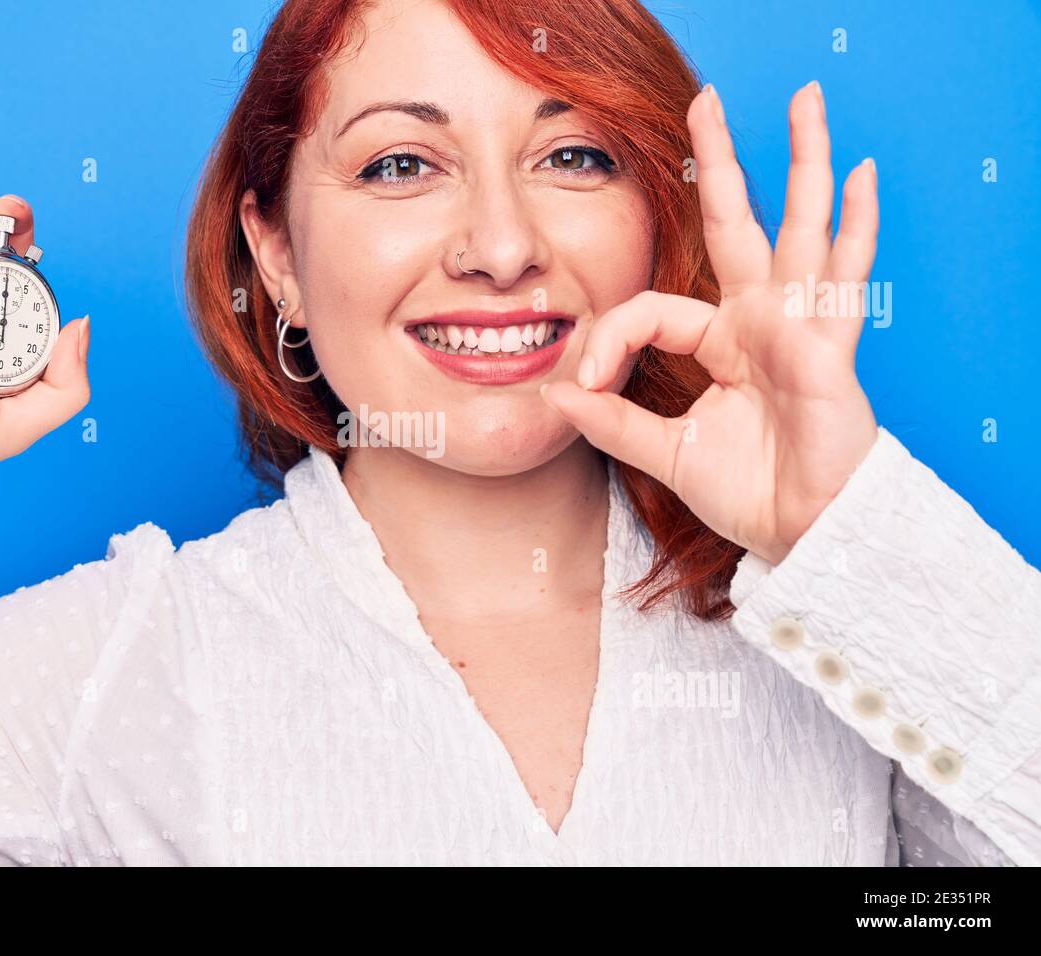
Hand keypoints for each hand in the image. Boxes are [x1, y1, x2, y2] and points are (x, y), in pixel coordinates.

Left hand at [542, 81, 879, 564]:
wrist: (802, 532)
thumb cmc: (748, 493)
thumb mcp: (664, 453)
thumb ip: (613, 423)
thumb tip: (555, 395)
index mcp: (722, 344)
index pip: (653, 310)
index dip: (609, 339)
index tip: (584, 384)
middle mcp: (762, 321)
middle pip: (738, 224)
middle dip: (721, 162)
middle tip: (707, 100)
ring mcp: (799, 326)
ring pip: (799, 227)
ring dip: (802, 160)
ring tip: (805, 99)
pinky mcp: (825, 347)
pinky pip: (844, 279)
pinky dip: (856, 226)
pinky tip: (861, 176)